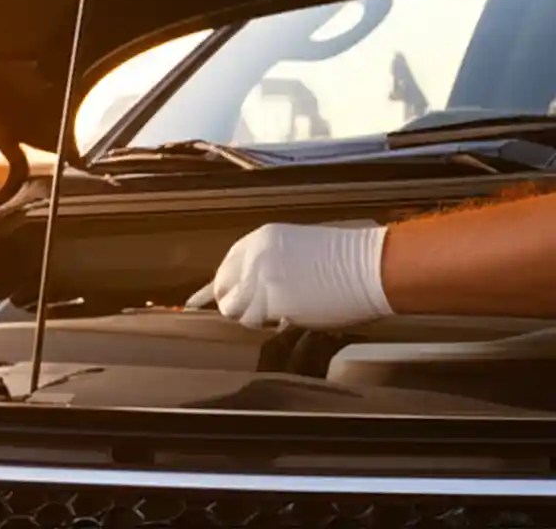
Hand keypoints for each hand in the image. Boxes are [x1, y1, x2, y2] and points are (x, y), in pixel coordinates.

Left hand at [186, 223, 392, 328]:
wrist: (370, 266)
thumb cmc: (347, 258)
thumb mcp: (298, 248)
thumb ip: (271, 265)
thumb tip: (258, 287)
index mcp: (259, 240)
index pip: (224, 269)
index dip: (217, 289)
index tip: (197, 303)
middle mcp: (253, 258)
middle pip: (223, 292)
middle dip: (236, 305)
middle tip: (258, 312)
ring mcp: (261, 280)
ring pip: (238, 313)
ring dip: (256, 318)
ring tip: (284, 311)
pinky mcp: (273, 302)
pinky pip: (259, 323)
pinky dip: (272, 325)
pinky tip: (293, 315)